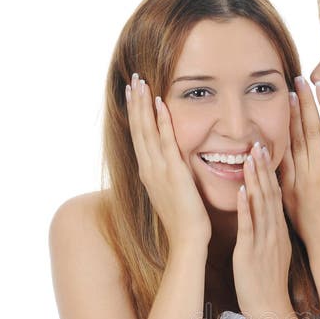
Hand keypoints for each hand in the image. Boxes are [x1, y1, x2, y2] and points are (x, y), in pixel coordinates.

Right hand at [126, 73, 210, 247]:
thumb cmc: (184, 223)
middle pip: (138, 129)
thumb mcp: (173, 195)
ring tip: (139, 82)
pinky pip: (165, 141)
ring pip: (146, 130)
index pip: (139, 137)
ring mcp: (158, 170)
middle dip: (134, 103)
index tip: (133, 94)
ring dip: (142, 105)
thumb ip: (170, 179)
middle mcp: (148, 169)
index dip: (135, 114)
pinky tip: (159, 103)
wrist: (187, 241)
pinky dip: (161, 121)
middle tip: (132, 78)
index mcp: (149, 173)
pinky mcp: (173, 172)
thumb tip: (173, 170)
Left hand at [233, 143, 292, 318]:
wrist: (269, 309)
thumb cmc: (268, 282)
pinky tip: (241, 190)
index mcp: (279, 230)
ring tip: (251, 157)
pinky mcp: (250, 253)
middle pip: (270, 194)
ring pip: (261, 205)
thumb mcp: (274, 251)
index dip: (270, 172)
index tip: (265, 150)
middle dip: (264, 168)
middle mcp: (274, 232)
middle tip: (258, 142)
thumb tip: (263, 212)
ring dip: (256, 180)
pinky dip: (245, 207)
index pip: (276, 195)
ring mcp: (264, 242)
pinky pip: (249, 227)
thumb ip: (269, 229)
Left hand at [280, 76, 319, 254]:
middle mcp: (319, 173)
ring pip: (294, 143)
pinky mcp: (288, 193)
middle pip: (310, 130)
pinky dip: (276, 146)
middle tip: (298, 80)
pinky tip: (271, 131)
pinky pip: (281, 165)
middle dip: (304, 103)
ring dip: (290, 119)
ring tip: (286, 97)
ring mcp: (301, 182)